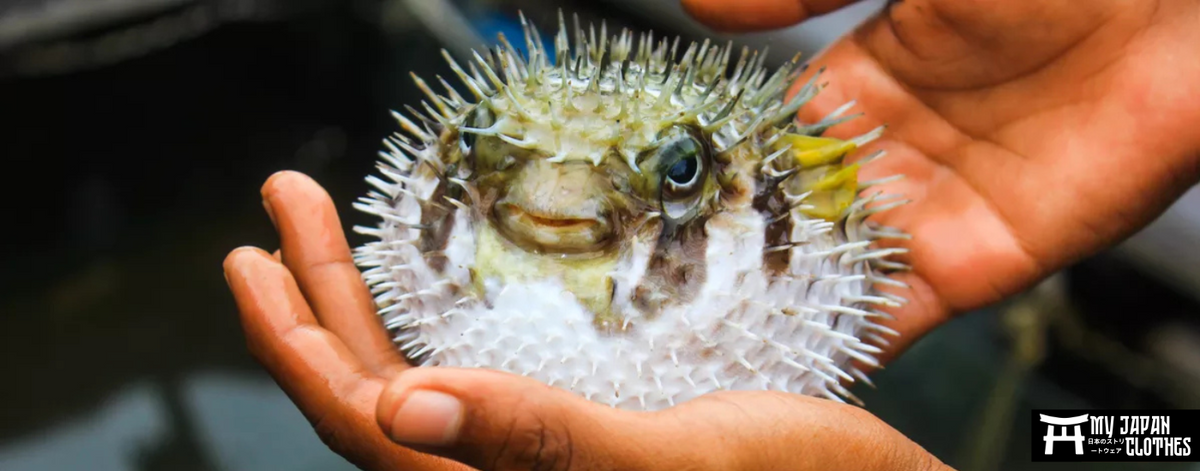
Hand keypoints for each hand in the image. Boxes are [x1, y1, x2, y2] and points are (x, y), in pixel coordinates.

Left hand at [225, 172, 949, 470]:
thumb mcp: (678, 460)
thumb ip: (538, 440)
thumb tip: (395, 408)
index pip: (368, 431)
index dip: (295, 347)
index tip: (253, 254)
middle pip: (379, 399)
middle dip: (319, 302)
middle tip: (277, 210)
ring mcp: (541, 463)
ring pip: (424, 387)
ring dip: (368, 305)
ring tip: (328, 228)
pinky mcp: (582, 435)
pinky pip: (483, 381)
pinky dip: (439, 321)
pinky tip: (434, 281)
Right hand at [684, 0, 1199, 356]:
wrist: (1175, 0)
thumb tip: (701, 5)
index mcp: (868, 77)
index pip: (770, 141)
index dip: (714, 171)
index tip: (649, 202)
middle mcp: (897, 150)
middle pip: (795, 217)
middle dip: (733, 253)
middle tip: (657, 287)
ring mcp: (938, 209)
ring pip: (836, 272)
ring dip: (776, 304)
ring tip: (701, 335)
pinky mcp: (987, 261)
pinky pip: (903, 312)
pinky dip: (848, 337)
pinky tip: (791, 355)